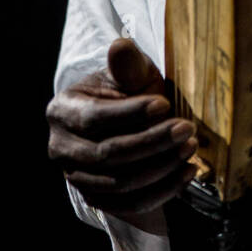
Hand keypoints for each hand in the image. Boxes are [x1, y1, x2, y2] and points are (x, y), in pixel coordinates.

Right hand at [46, 38, 197, 223]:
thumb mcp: (130, 73)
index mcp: (62, 110)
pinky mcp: (97, 199)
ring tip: (190, 148)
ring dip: (161, 168)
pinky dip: (162, 191)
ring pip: (120, 183)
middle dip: (152, 142)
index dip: (131, 113)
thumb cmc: (128, 90)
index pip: (94, 117)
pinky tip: (188, 172)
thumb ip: (127, 64)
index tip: (165, 105)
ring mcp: (76, 178)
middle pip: (108, 153)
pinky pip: (130, 204)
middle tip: (186, 129)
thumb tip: (120, 46)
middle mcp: (60, 148)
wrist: (126, 120)